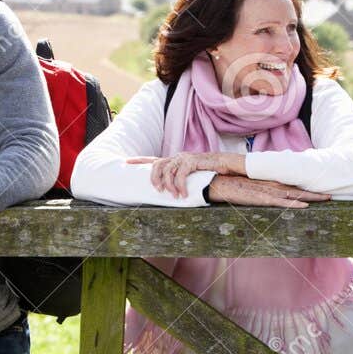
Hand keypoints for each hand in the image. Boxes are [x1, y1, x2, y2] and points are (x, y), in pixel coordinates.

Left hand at [127, 151, 244, 196]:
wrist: (227, 164)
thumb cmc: (210, 172)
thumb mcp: (192, 176)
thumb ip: (180, 180)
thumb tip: (169, 192)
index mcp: (175, 160)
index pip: (153, 159)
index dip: (139, 160)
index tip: (125, 162)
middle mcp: (177, 157)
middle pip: (157, 164)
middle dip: (153, 178)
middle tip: (157, 190)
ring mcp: (184, 158)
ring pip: (167, 170)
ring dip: (169, 185)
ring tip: (174, 196)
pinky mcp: (192, 161)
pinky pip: (180, 174)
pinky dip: (180, 185)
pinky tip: (183, 194)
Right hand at [204, 175, 329, 207]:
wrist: (216, 182)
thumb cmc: (230, 186)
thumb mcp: (247, 188)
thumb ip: (258, 190)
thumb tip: (265, 194)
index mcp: (268, 182)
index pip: (291, 185)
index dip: (306, 188)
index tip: (319, 190)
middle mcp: (270, 185)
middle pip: (297, 189)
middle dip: (314, 193)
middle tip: (331, 195)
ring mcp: (266, 191)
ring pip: (293, 195)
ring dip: (310, 197)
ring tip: (325, 199)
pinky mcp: (260, 198)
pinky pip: (279, 203)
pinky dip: (292, 204)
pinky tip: (304, 206)